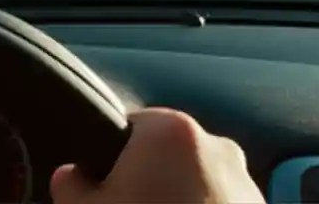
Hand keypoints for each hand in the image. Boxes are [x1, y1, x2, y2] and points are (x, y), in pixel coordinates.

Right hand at [51, 108, 263, 203]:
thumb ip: (70, 184)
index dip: (108, 161)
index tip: (103, 190)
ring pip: (196, 185)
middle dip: (147, 183)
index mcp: (171, 131)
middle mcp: (217, 146)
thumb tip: (71, 176)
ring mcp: (248, 184)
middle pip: (165, 157)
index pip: (127, 128)